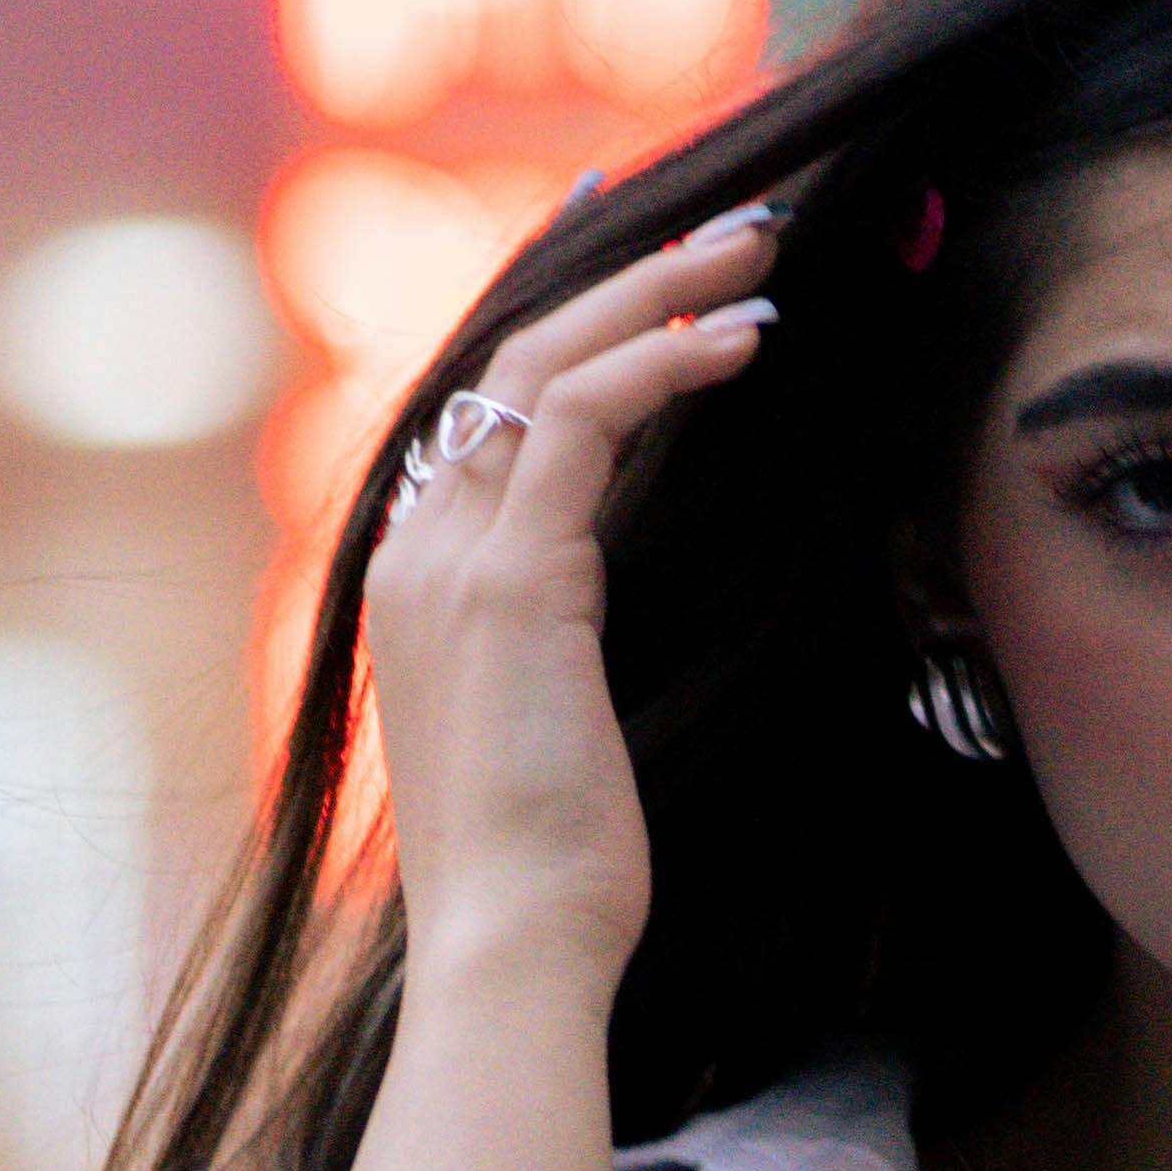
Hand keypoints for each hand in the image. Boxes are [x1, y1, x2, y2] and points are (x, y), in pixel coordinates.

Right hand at [359, 205, 785, 1016]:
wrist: (513, 944)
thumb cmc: (551, 866)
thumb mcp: (546, 724)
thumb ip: (553, 638)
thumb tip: (599, 600)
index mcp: (413, 575)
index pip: (481, 399)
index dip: (559, 309)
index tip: (624, 238)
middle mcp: (415, 544)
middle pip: (509, 353)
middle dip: (622, 273)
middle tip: (729, 226)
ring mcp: (451, 555)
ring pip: (547, 362)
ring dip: (659, 293)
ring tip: (758, 257)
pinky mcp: (513, 579)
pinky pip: (586, 420)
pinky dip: (666, 363)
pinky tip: (741, 342)